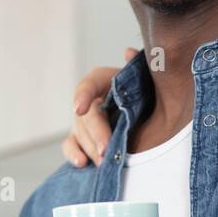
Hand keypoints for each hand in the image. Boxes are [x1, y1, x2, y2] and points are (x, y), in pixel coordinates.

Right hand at [61, 47, 137, 167]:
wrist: (146, 109)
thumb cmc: (143, 90)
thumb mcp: (144, 76)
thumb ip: (138, 65)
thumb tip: (128, 53)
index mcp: (102, 81)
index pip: (89, 85)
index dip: (83, 95)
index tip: (80, 109)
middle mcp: (89, 100)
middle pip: (87, 117)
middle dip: (96, 134)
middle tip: (106, 149)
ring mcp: (83, 121)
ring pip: (80, 134)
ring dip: (90, 148)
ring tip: (104, 161)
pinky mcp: (80, 138)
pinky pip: (71, 146)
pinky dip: (74, 155)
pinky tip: (82, 163)